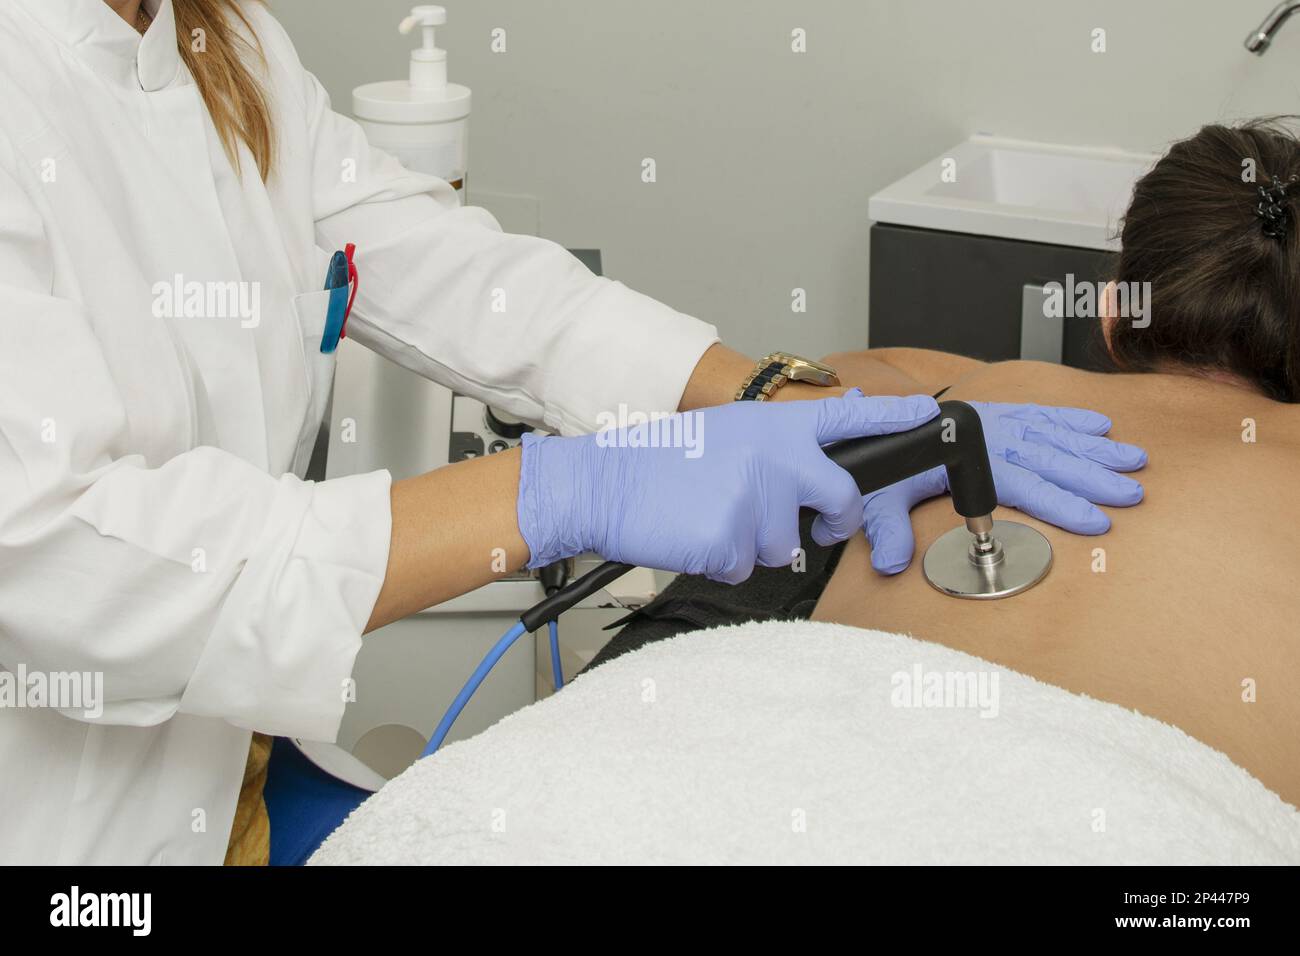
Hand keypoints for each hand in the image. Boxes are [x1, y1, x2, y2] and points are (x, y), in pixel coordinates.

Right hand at [517, 390, 938, 583]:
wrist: (603, 484)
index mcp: (771, 425)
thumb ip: (774, 445)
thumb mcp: (726, 435)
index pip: (846, 415)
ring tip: (713, 517)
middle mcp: (772, 455)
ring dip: (754, 543)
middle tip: (821, 527)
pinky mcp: (732, 538)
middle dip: (836, 521)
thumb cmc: (660, 464)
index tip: (929, 415)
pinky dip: (722, 561)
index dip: (892, 417)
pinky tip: (695, 534)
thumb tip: (817, 461)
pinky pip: (746, 567)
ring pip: (787, 545)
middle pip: (841, 497)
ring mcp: (754, 497)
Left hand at [862, 401, 1147, 573]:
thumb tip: (890, 564)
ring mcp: (995, 420)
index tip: (1095, 521)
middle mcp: (988, 435)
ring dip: (1094, 450)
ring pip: (1053, 435)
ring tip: (1135, 461)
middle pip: (1049, 458)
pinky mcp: (998, 412)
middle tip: (1132, 495)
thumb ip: (887, 530)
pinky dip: (1072, 419)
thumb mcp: (878, 498)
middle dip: (1093, 478)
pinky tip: (1101, 427)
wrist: (877, 426)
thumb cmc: (885, 464)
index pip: (1023, 485)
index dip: (1060, 504)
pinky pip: (1040, 412)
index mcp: (967, 458)